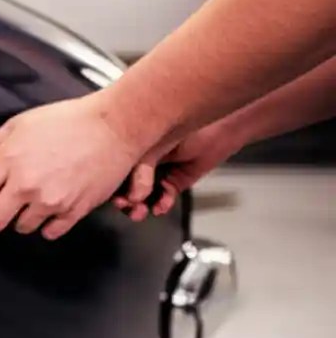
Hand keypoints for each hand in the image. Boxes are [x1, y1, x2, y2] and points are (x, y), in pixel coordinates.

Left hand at [0, 94, 149, 239]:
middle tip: (4, 201)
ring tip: (33, 198)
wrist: (114, 127)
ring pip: (21, 228)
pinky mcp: (74, 211)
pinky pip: (50, 233)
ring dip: (22, 217)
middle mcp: (26, 185)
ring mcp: (50, 201)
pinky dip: (48, 224)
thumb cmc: (69, 121)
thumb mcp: (19, 124)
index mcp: (9, 161)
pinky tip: (51, 206)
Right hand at [113, 124, 238, 219]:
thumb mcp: (158, 146)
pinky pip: (164, 197)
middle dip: (125, 198)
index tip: (113, 196)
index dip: (112, 183)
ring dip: (141, 205)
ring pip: (144, 194)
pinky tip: (160, 207)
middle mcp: (145, 157)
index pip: (115, 167)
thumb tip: (132, 195)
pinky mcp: (176, 181)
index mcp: (135, 143)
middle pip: (127, 183)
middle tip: (127, 207)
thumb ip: (142, 169)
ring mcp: (160, 170)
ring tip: (141, 211)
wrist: (226, 129)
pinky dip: (161, 204)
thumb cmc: (194, 126)